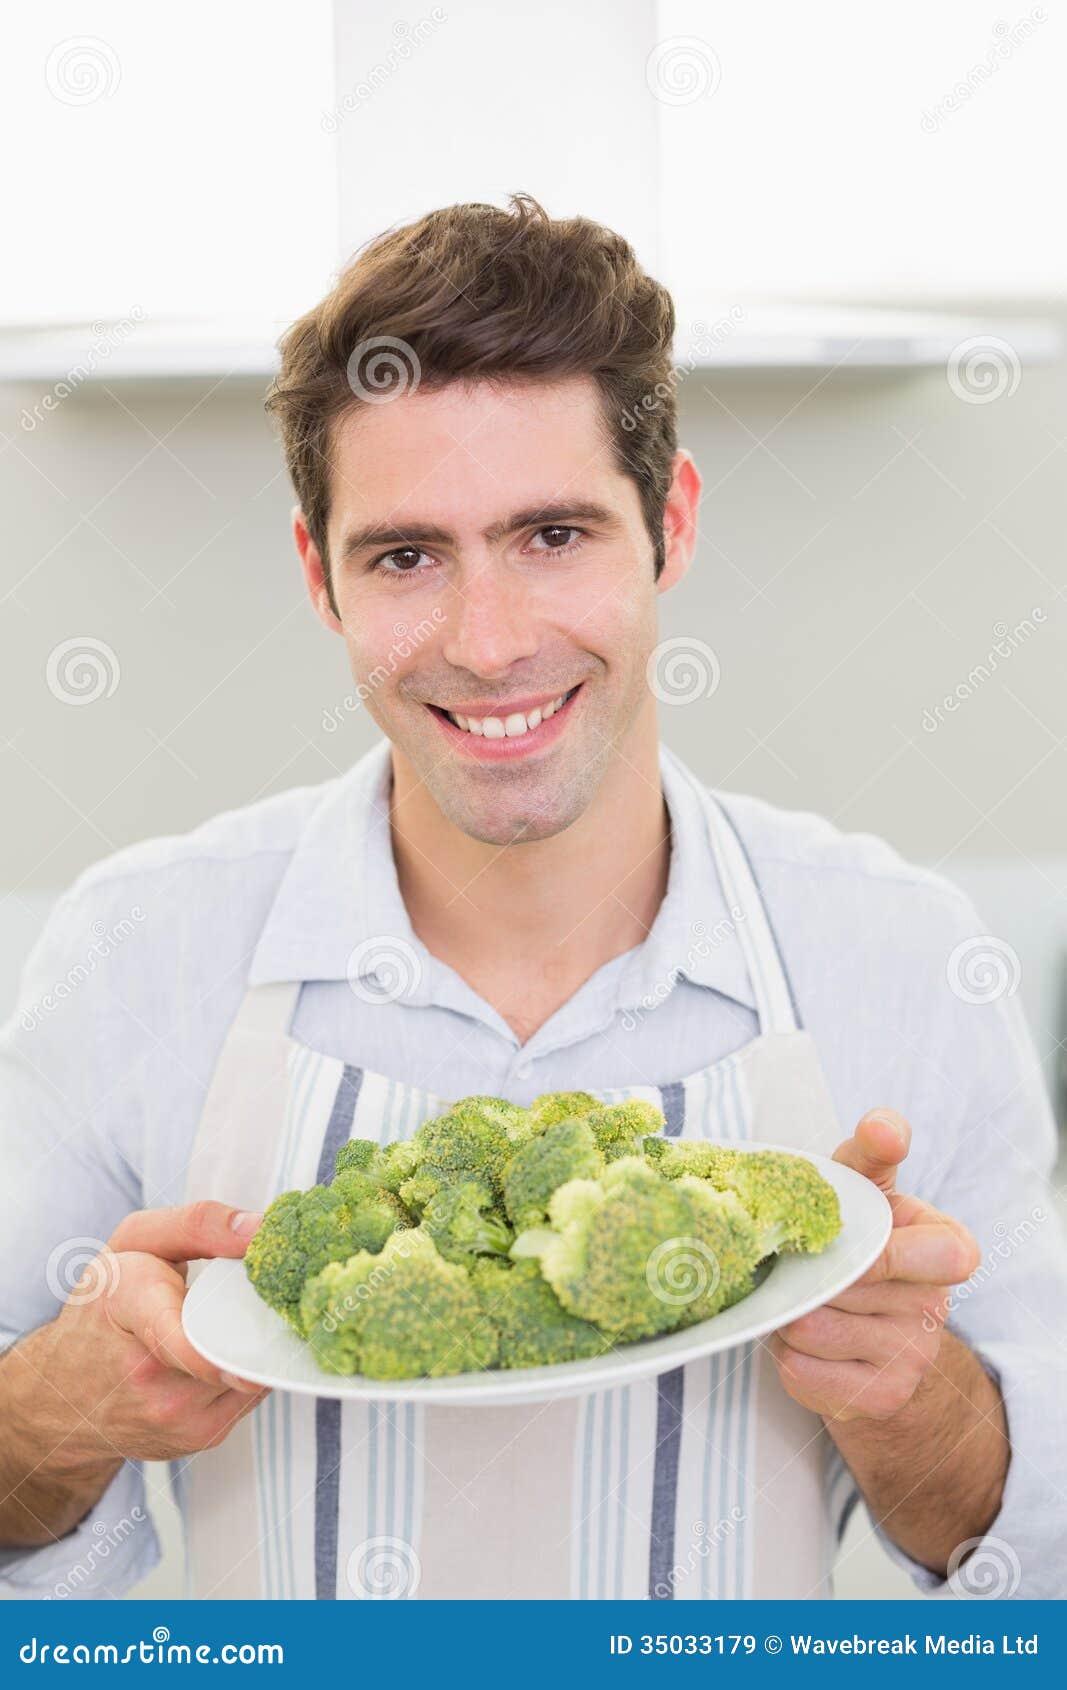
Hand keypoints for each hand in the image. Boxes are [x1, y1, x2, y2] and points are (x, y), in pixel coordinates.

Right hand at [26, 1200, 268, 1465]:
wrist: (62, 1396)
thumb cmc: (102, 1309)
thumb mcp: (134, 1243)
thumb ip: (197, 1224)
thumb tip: (260, 1229)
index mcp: (125, 1305)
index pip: (172, 1332)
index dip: (213, 1338)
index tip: (254, 1326)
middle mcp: (147, 1372)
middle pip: (233, 1340)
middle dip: (255, 1316)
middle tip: (250, 1293)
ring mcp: (175, 1414)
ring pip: (252, 1367)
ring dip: (252, 1345)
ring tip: (224, 1325)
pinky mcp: (198, 1438)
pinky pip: (252, 1394)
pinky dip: (246, 1371)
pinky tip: (218, 1357)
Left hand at [770, 1109, 980, 1422]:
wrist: (871, 1353)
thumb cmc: (860, 1253)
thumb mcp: (867, 1196)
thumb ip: (870, 1155)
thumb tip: (884, 1126)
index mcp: (945, 1248)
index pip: (947, 1254)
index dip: (897, 1252)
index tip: (862, 1242)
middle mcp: (935, 1306)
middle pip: (846, 1284)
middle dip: (809, 1271)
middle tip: (800, 1264)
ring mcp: (910, 1358)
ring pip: (813, 1325)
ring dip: (787, 1311)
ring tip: (798, 1300)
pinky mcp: (875, 1399)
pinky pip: (800, 1368)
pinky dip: (784, 1353)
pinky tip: (800, 1341)